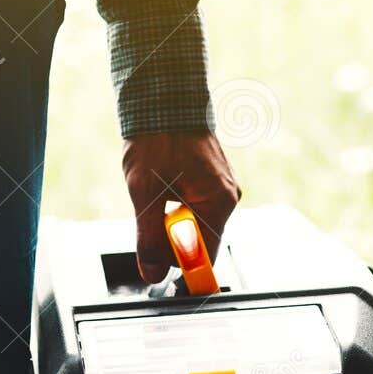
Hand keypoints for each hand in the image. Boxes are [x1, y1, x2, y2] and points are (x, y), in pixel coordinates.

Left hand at [122, 131, 240, 283]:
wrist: (163, 100)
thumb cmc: (156, 139)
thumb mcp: (144, 193)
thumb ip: (149, 238)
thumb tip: (153, 273)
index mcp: (218, 203)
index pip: (205, 256)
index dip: (180, 265)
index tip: (159, 266)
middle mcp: (228, 197)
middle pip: (199, 241)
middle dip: (170, 235)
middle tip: (149, 210)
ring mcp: (222, 187)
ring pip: (194, 222)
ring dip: (169, 217)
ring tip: (154, 190)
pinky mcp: (213, 180)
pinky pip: (195, 205)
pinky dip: (174, 203)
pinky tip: (161, 183)